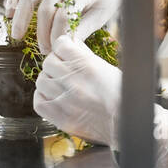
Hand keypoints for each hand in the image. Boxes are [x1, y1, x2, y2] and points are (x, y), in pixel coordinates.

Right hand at [5, 0, 121, 54]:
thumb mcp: (101, 14)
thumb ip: (82, 29)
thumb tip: (64, 46)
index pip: (63, 15)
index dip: (57, 35)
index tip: (56, 50)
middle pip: (43, 6)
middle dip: (41, 32)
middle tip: (42, 49)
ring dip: (20, 16)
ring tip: (17, 36)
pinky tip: (9, 12)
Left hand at [33, 35, 167, 167]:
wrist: (128, 124)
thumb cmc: (122, 95)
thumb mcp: (107, 68)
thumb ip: (86, 56)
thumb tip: (72, 44)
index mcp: (86, 65)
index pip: (60, 45)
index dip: (62, 46)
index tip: (65, 50)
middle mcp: (73, 80)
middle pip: (49, 62)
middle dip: (55, 63)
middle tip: (62, 69)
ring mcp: (65, 99)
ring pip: (42, 81)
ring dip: (49, 80)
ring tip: (59, 84)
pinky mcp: (61, 117)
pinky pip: (39, 102)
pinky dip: (43, 97)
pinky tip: (53, 97)